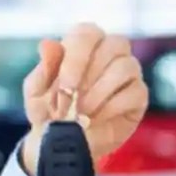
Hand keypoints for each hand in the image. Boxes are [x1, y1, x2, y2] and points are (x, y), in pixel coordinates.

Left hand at [20, 23, 148, 175]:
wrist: (62, 143)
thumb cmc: (48, 111)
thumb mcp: (37, 93)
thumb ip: (44, 69)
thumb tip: (47, 44)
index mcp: (81, 46)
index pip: (87, 33)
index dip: (77, 57)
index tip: (65, 84)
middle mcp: (109, 52)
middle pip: (114, 44)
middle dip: (89, 75)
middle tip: (72, 100)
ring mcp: (128, 72)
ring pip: (125, 67)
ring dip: (99, 93)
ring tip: (80, 113)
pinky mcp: (139, 95)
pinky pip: (135, 92)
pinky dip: (111, 108)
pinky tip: (94, 119)